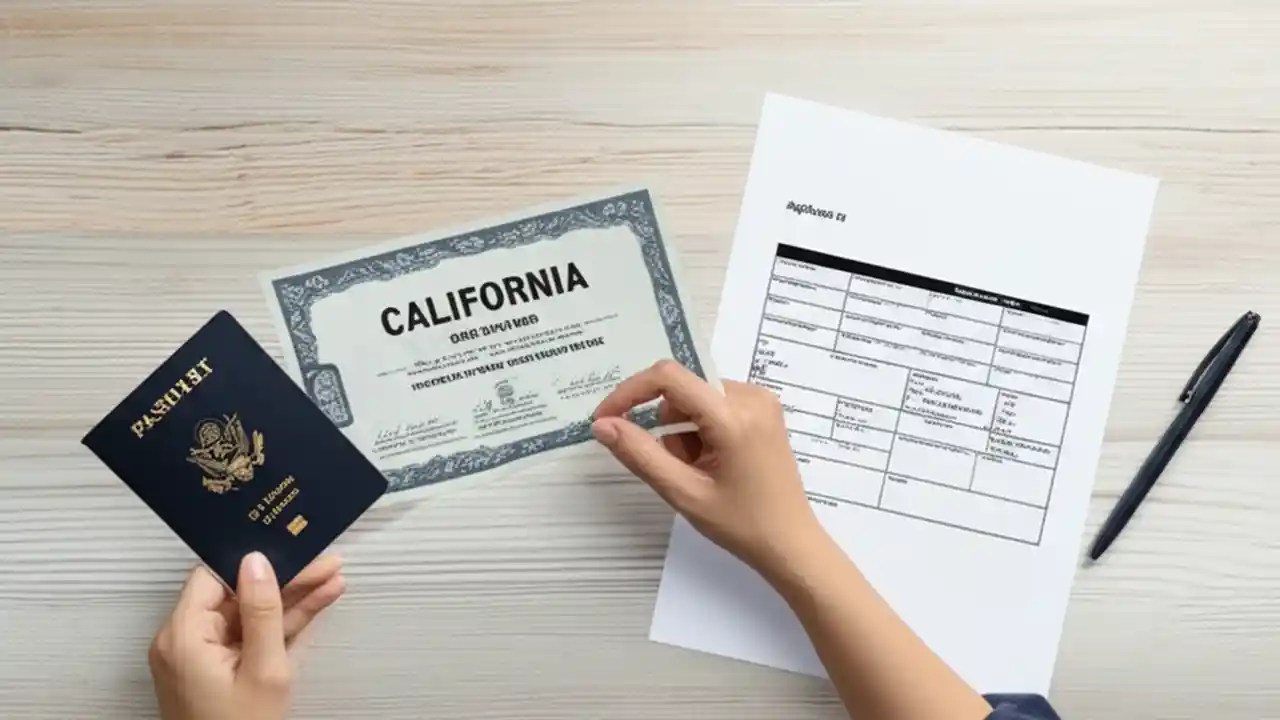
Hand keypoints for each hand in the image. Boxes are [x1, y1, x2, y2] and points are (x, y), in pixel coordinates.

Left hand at [149, 553, 346, 719]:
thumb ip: (263, 612)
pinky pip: (250, 637)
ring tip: (332, 579)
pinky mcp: (218, 670)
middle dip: (285, 578)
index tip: (288, 546)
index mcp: (183, 636)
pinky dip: (281, 626)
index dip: (252, 560)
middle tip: (324, 563)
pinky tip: (317, 605)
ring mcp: (201, 657)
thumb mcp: (263, 670)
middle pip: (237, 594)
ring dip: (291, 600)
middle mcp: (184, 641)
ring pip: (250, 615)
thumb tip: (257, 561)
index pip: (214, 576)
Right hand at [591, 360, 824, 581]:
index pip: (668, 377)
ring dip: (682, 431)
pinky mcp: (763, 410)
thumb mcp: (683, 492)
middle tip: (671, 468)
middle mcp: (751, 396)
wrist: (791, 543)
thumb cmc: (740, 524)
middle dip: (663, 425)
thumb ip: (640, 454)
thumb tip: (602, 425)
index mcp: (734, 416)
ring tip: (696, 472)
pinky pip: (714, 405)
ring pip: (695, 399)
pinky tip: (712, 464)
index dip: (629, 392)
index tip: (607, 419)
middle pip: (682, 390)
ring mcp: (761, 401)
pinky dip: (700, 430)